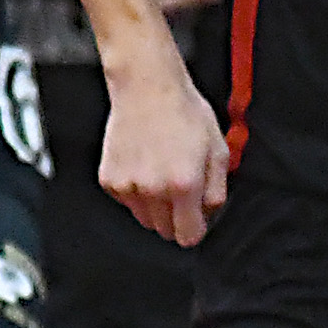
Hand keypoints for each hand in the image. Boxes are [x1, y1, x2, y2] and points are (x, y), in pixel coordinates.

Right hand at [99, 65, 228, 245]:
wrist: (148, 91)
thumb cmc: (185, 114)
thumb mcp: (218, 148)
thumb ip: (217, 188)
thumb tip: (209, 213)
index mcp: (184, 184)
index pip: (188, 236)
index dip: (195, 230)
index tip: (196, 223)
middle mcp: (153, 190)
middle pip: (165, 231)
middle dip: (177, 218)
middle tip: (183, 191)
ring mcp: (127, 187)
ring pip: (145, 219)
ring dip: (156, 207)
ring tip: (164, 173)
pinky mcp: (109, 180)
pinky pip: (127, 202)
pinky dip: (136, 192)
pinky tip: (145, 165)